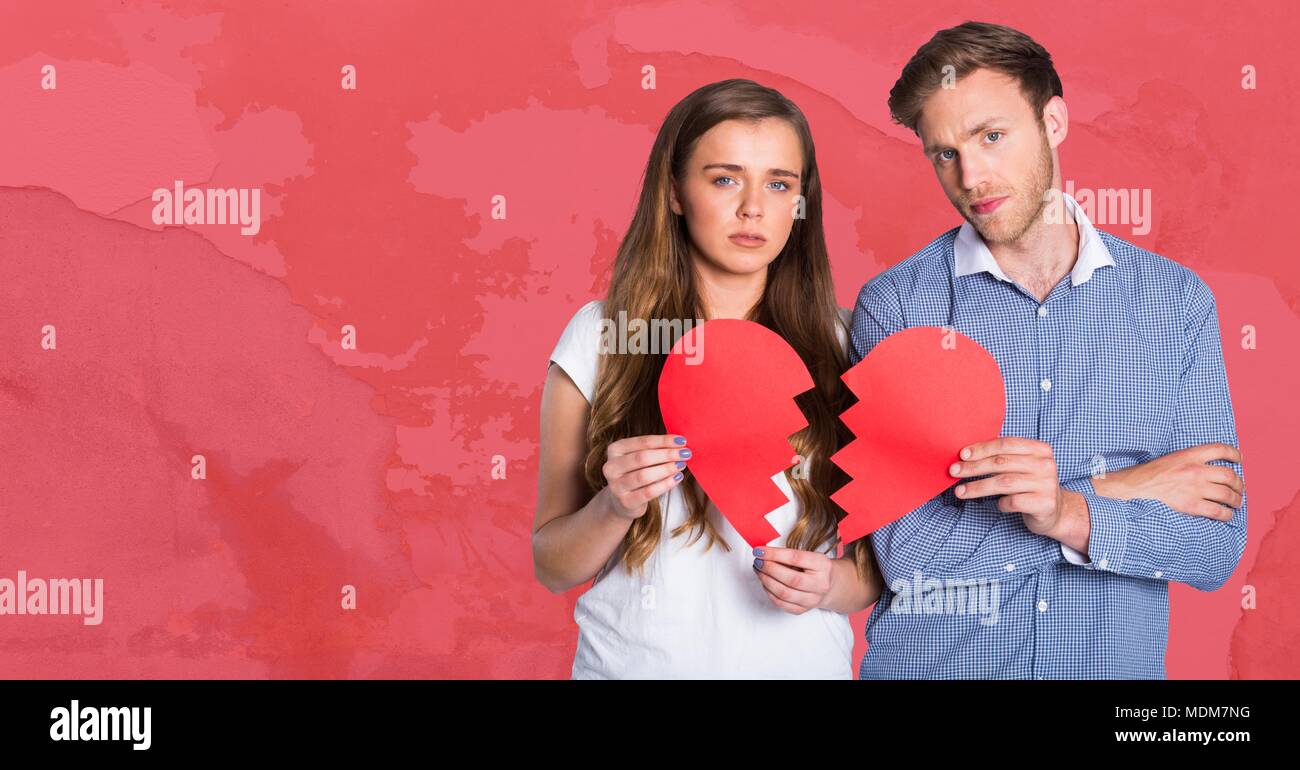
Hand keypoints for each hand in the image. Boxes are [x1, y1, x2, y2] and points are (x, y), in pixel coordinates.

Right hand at [600, 434, 689, 519]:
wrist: (621, 501)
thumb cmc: (635, 473)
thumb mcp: (639, 458)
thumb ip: (654, 449)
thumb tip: (680, 442)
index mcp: (615, 450)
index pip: (642, 442)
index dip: (663, 441)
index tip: (682, 440)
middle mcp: (611, 467)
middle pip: (642, 458)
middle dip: (667, 454)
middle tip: (685, 453)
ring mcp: (616, 486)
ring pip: (644, 475)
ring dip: (666, 469)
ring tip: (682, 465)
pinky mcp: (625, 502)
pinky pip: (648, 492)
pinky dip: (665, 484)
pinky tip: (677, 478)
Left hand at [751, 546, 833, 614]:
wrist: (829, 585)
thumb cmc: (814, 568)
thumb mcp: (808, 556)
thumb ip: (788, 555)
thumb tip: (763, 553)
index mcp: (822, 565)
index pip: (795, 558)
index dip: (774, 554)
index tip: (759, 550)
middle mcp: (820, 584)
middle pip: (790, 579)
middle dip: (769, 569)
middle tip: (757, 561)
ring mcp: (812, 600)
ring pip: (784, 593)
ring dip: (766, 581)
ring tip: (758, 571)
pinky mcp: (802, 610)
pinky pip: (781, 604)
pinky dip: (769, 592)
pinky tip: (765, 583)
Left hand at [949, 437, 1067, 537]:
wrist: (1056, 512)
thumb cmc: (1031, 485)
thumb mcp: (1022, 466)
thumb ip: (1003, 457)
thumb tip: (966, 455)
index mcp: (1040, 449)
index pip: (1006, 444)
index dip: (982, 448)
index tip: (962, 455)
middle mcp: (1045, 464)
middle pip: (1001, 462)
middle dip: (973, 467)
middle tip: (954, 471)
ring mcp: (1047, 484)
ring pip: (1003, 482)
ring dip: (977, 487)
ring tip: (960, 491)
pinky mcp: (1044, 504)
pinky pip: (1013, 501)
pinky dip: (1001, 504)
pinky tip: (997, 505)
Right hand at [1092, 443, 1242, 520]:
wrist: (1134, 487)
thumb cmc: (1150, 474)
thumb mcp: (1171, 459)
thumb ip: (1190, 460)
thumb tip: (1209, 468)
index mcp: (1190, 455)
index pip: (1220, 449)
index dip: (1234, 454)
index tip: (1239, 459)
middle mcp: (1196, 470)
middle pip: (1230, 475)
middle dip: (1239, 484)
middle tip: (1239, 489)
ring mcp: (1195, 488)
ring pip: (1228, 495)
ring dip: (1236, 500)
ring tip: (1236, 503)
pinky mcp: (1192, 505)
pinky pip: (1219, 511)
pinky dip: (1227, 514)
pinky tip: (1226, 514)